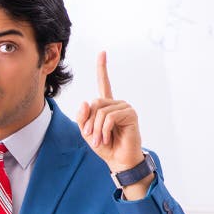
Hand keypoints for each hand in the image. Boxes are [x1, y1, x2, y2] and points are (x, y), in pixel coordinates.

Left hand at [76, 52, 151, 198]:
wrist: (118, 160)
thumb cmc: (104, 146)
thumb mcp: (87, 132)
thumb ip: (83, 117)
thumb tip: (86, 101)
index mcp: (106, 105)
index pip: (104, 83)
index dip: (102, 68)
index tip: (102, 52)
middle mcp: (116, 103)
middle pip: (94, 103)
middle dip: (88, 121)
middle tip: (90, 136)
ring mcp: (125, 107)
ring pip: (101, 111)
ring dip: (96, 128)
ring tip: (99, 140)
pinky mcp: (130, 114)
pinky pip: (110, 117)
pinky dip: (104, 129)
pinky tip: (106, 138)